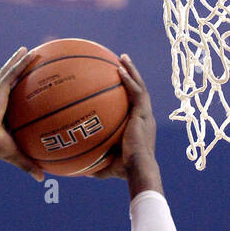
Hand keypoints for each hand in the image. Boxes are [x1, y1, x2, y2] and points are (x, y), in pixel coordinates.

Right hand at [0, 47, 44, 180]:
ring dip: (19, 60)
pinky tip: (31, 52)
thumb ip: (29, 164)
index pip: (10, 100)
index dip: (16, 92)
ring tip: (28, 50)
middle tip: (27, 60)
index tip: (24, 86)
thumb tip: (42, 179)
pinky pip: (13, 71)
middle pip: (9, 81)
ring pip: (10, 72)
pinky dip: (22, 62)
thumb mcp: (15, 155)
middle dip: (17, 70)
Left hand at [91, 54, 157, 180]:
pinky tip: (120, 70)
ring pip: (139, 86)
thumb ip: (98, 166)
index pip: (135, 105)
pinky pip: (136, 92)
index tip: (120, 83)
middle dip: (131, 75)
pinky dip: (129, 80)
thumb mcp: (109, 166)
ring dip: (131, 71)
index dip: (129, 92)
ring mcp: (145, 114)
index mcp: (140, 126)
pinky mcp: (143, 113)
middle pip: (139, 90)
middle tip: (121, 62)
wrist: (138, 169)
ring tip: (122, 58)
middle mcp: (144, 117)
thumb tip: (84, 173)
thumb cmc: (125, 170)